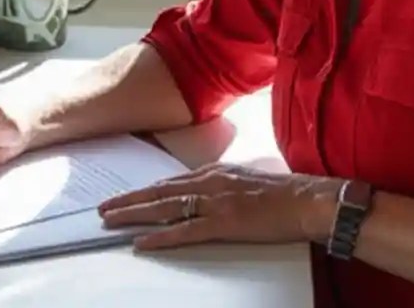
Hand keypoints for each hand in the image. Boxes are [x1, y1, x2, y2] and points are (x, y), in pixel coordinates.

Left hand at [97, 162, 345, 250]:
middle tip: (104, 207)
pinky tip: (141, 241)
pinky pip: (184, 230)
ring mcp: (215, 202)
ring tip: (111, 220)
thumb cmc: (284, 194)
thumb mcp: (247, 180)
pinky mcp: (224, 223)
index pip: (171, 181)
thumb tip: (206, 193)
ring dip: (134, 214)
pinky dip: (160, 236)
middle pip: (159, 191)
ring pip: (164, 208)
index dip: (145, 190)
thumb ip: (224, 185)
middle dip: (129, 199)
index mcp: (215, 172)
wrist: (308, 200)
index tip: (126, 195)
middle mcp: (209, 182)